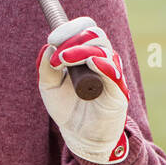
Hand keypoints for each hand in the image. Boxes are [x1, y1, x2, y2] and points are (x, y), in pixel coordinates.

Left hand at [37, 16, 129, 163]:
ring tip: (63, 60)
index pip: (85, 31)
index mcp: (86, 56)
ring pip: (104, 50)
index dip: (71, 29)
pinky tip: (92, 62)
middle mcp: (101, 61)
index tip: (52, 38)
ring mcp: (111, 75)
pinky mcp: (118, 91)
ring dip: (81, 50)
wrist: (80, 135)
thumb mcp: (49, 86)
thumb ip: (46, 67)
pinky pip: (113, 73)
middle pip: (96, 35)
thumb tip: (48, 47)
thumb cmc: (66, 107)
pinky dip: (103, 64)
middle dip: (74, 38)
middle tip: (57, 53)